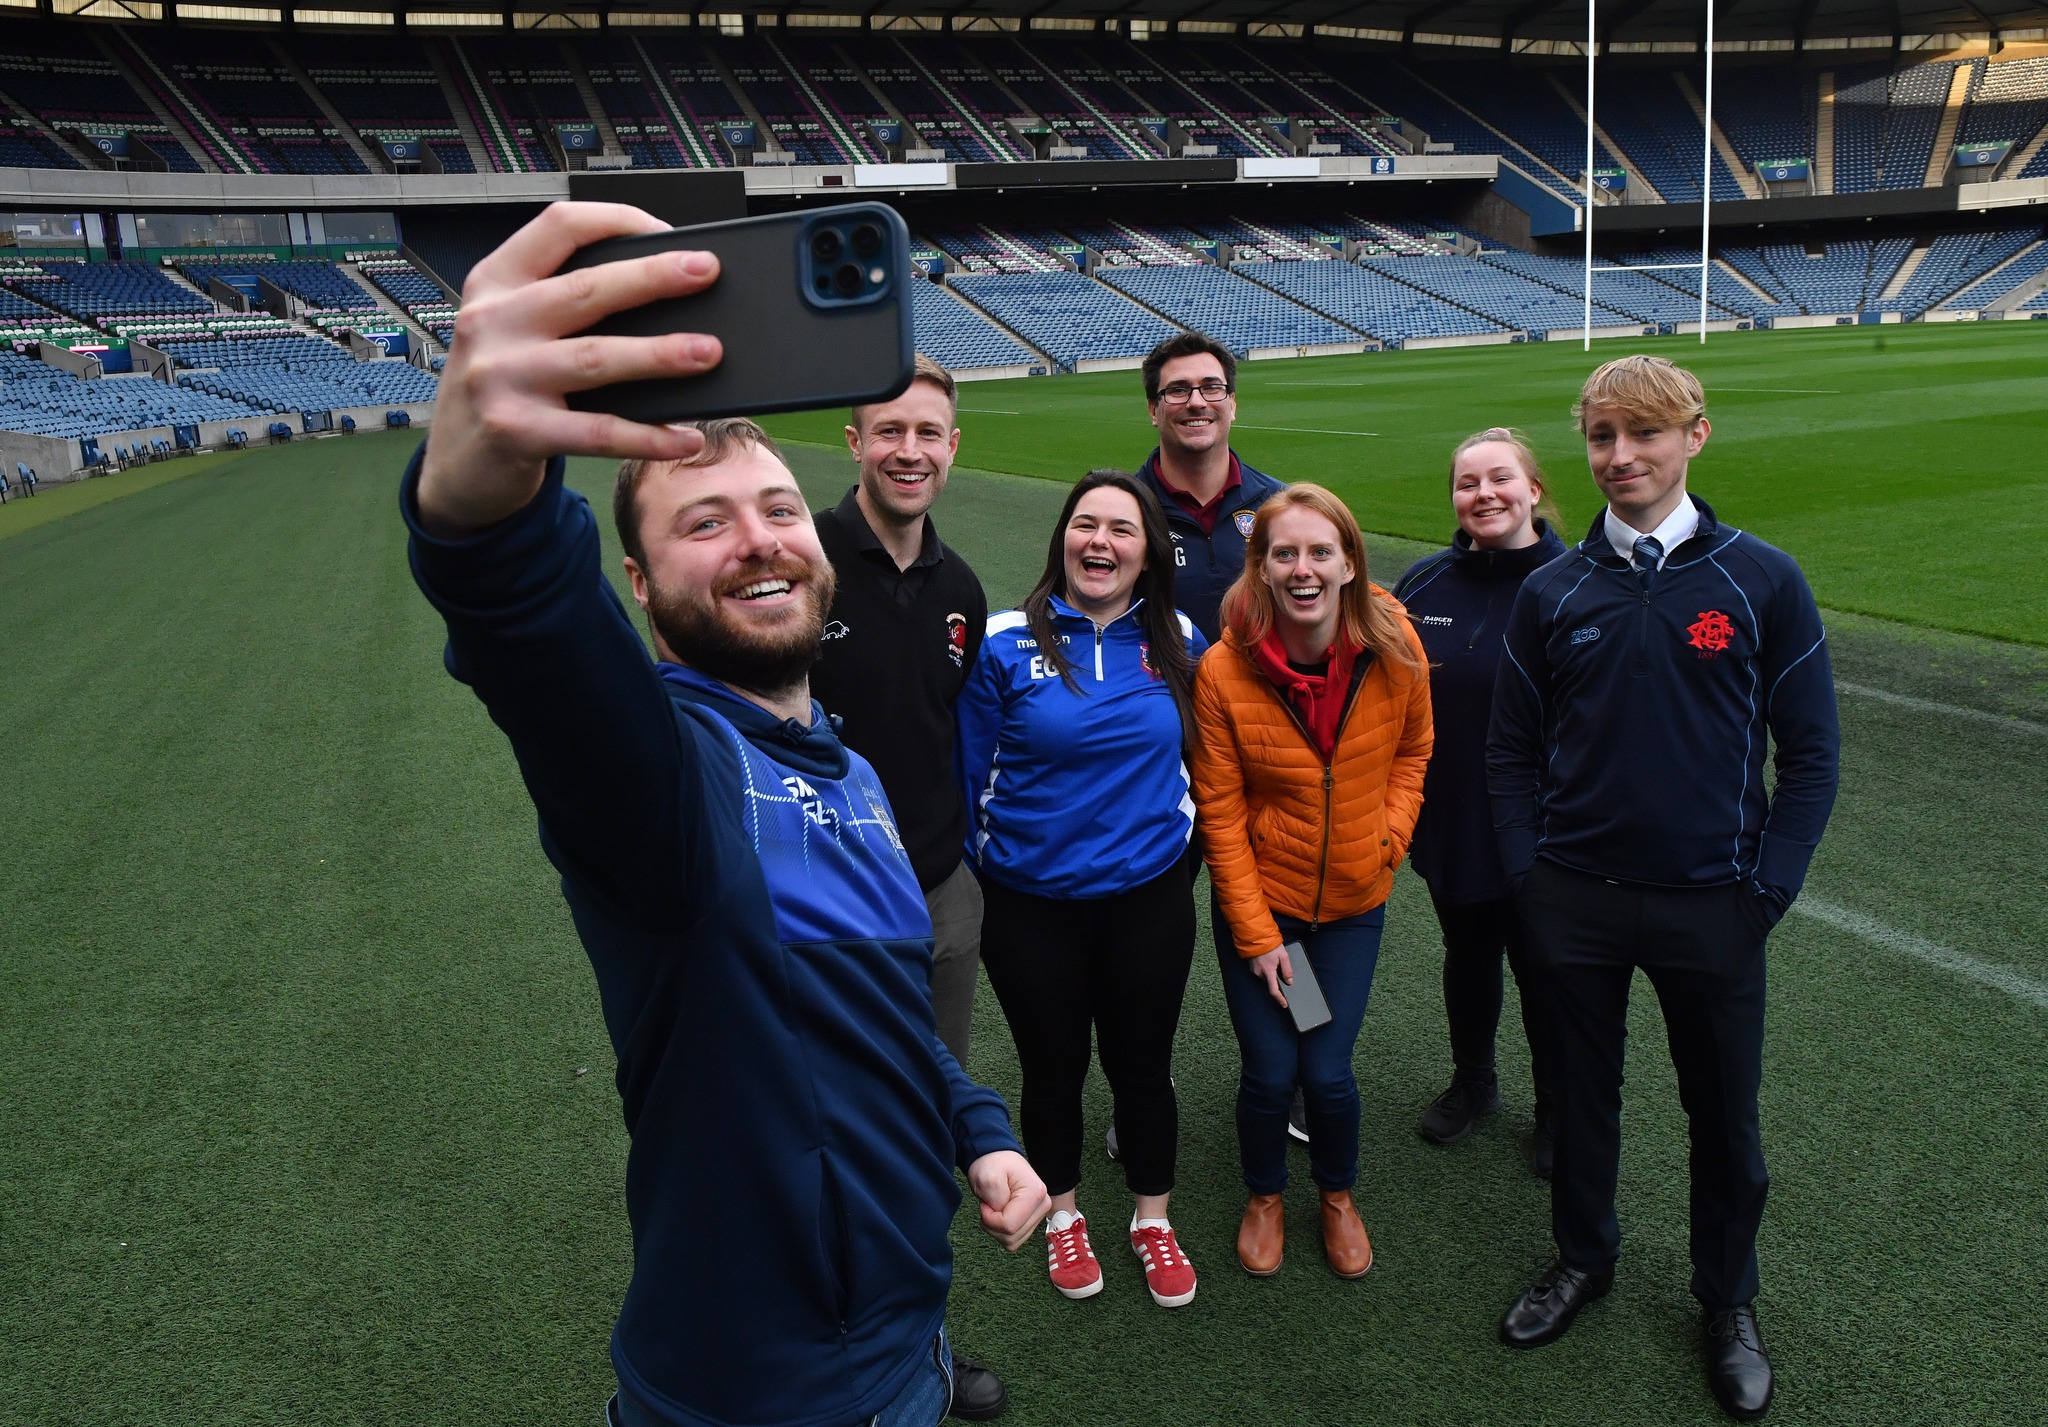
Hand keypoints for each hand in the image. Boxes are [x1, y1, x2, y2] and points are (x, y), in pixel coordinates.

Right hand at [416, 201, 725, 536]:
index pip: (559, 227)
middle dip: (654, 277)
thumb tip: (668, 297)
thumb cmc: (505, 385)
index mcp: (496, 281)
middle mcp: (492, 322)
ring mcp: (500, 377)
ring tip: (709, 352)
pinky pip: (597, 432)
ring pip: (596, 358)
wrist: (456, 464)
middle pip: (586, 289)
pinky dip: (648, 435)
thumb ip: (566, 305)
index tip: (668, 231)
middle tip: (708, 271)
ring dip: (659, 354)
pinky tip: (687, 438)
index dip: (617, 220)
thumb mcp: (515, 330)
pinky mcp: (516, 432)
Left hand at [966, 1150, 1050, 1251]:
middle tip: (988, 1205)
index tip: (986, 1204)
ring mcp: (1038, 1215)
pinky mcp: (1031, 1222)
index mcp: (1036, 1193)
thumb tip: (1002, 1217)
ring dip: (995, 1229)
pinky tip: (998, 1215)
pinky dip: (1000, 1231)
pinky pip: (1013, 1240)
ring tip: (993, 1208)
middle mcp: (1042, 1206)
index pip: (1010, 1225)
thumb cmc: (993, 1164)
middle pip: (1012, 1237)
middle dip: (992, 1225)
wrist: (997, 1160)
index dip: (990, 1219)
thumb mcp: (988, 1176)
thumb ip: (995, 1198)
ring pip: (1012, 1241)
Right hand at [1248, 946, 1291, 1006]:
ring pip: (1265, 978)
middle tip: (1281, 971)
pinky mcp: (1251, 966)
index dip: (1280, 999)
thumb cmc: (1271, 945)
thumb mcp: (1283, 956)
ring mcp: (1254, 970)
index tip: (1284, 1004)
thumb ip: (1287, 970)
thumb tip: (1290, 982)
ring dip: (1271, 974)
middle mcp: (1259, 973)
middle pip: (1270, 983)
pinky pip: (1261, 972)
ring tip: (1274, 962)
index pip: (1273, 990)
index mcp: (1268, 972)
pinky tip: (1268, 961)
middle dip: (1276, 981)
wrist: (1255, 936)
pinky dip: (1266, 970)